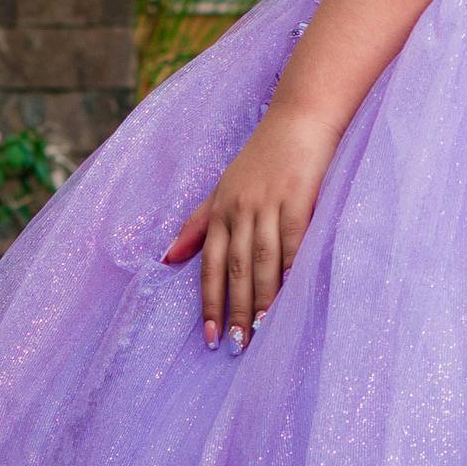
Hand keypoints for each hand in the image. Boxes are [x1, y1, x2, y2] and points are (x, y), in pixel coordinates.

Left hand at [163, 98, 334, 350]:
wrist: (299, 118)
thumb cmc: (263, 156)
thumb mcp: (223, 187)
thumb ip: (198, 224)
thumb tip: (167, 259)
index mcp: (220, 209)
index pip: (210, 264)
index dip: (210, 301)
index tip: (210, 336)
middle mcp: (239, 208)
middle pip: (235, 268)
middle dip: (235, 309)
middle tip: (236, 346)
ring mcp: (269, 203)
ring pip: (262, 260)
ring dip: (262, 299)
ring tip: (262, 332)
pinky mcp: (298, 198)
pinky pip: (293, 241)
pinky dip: (290, 270)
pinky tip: (292, 295)